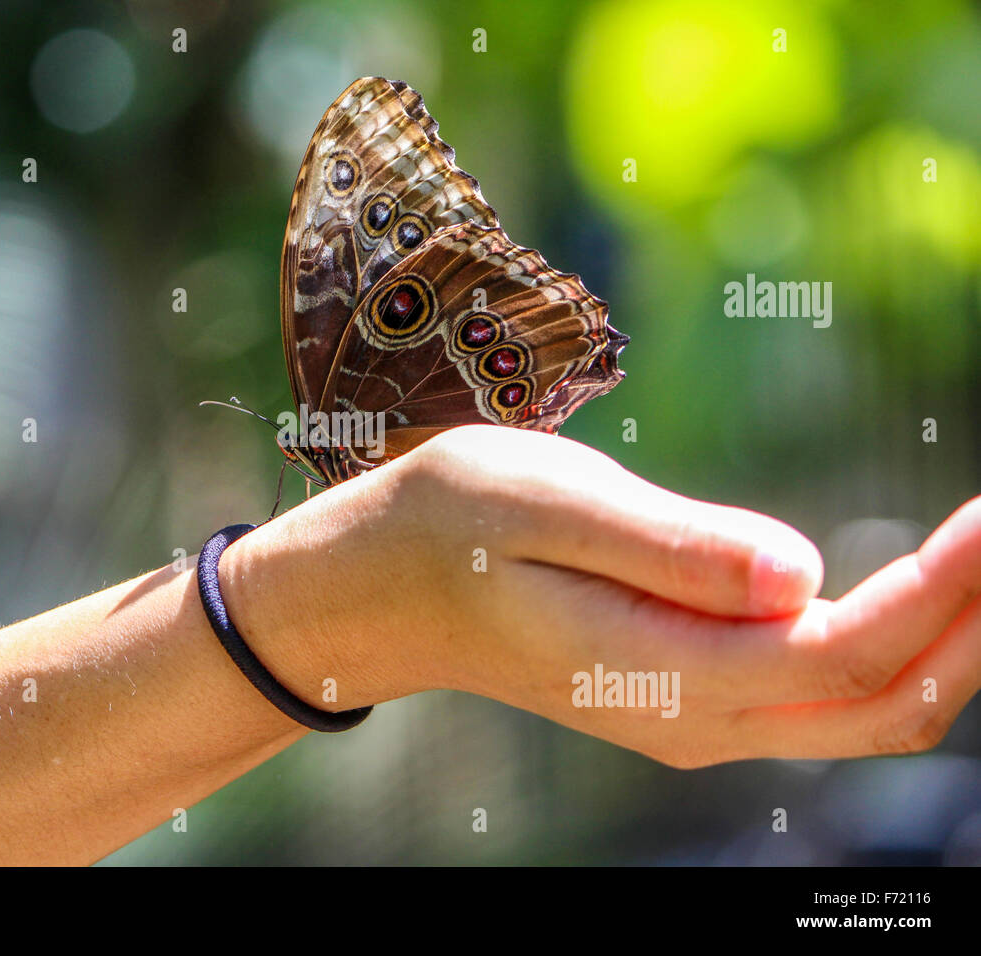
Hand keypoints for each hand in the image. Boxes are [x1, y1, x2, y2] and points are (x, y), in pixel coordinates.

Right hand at [222, 425, 980, 767]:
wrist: (379, 589)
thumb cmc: (449, 527)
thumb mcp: (543, 507)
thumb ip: (670, 545)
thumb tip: (806, 571)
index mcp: (664, 670)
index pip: (849, 648)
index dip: (947, 589)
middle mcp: (696, 716)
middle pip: (884, 701)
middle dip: (976, 624)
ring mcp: (695, 715)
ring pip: (864, 705)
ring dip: (949, 637)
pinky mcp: (690, 691)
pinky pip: (822, 688)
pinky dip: (896, 640)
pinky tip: (920, 580)